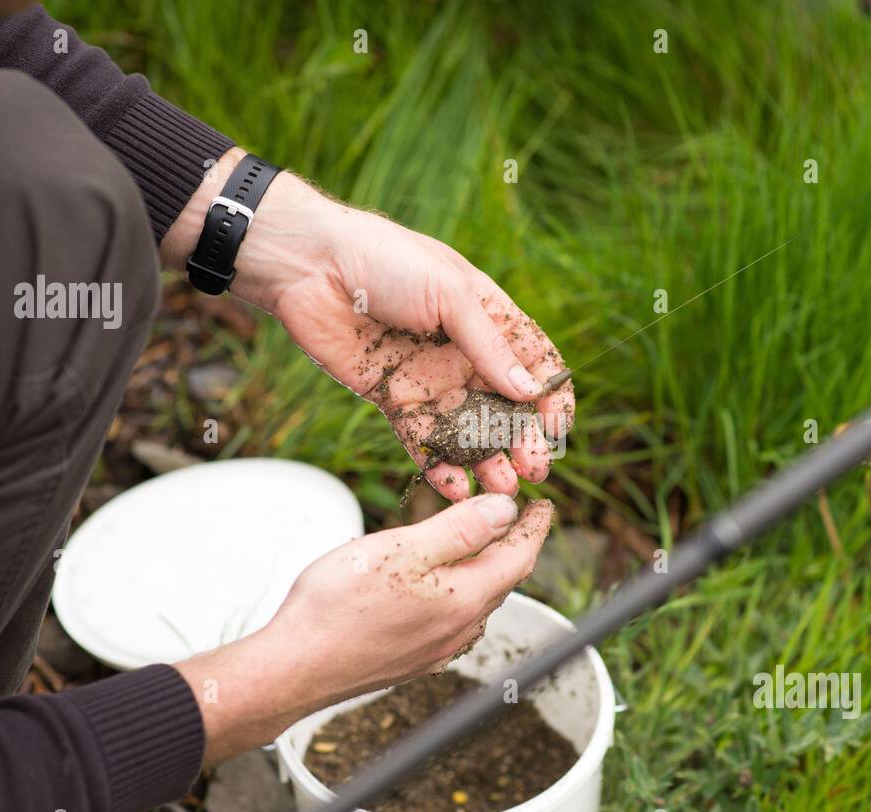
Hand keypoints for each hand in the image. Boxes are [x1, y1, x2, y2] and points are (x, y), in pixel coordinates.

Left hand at [162, 148, 574, 501]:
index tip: (558, 427)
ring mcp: (430, 379)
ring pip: (469, 430)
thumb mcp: (449, 294)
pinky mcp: (395, 399)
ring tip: (502, 490)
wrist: (312, 267)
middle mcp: (464, 353)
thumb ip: (489, 346)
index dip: (552, 395)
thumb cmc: (386, 261)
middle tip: (535, 470)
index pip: (534, 362)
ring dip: (489, 461)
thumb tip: (530, 392)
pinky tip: (456, 490)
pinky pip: (424, 441)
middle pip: (506, 406)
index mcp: (487, 317)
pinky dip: (441, 466)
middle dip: (525, 440)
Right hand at [174, 494, 552, 763]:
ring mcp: (436, 650)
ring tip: (482, 546)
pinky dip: (460, 594)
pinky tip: (441, 589)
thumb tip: (506, 510)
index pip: (518, 557)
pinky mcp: (412, 661)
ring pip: (477, 603)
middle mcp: (458, 629)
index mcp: (464, 598)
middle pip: (501, 580)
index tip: (543, 505)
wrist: (296, 668)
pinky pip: (452, 622)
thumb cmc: (339, 605)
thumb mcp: (402, 550)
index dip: (534, 527)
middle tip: (516, 518)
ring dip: (486, 571)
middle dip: (512, 545)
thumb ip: (458, 529)